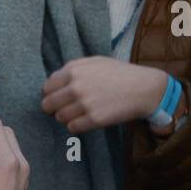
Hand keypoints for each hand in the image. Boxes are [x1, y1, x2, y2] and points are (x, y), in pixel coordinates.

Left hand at [41, 57, 166, 133]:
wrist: (143, 88)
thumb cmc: (119, 73)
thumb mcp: (95, 61)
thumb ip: (72, 68)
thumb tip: (52, 81)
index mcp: (73, 70)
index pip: (46, 87)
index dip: (51, 94)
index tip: (59, 97)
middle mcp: (76, 87)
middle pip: (48, 104)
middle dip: (55, 108)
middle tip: (66, 108)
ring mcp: (85, 104)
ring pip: (60, 118)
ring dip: (67, 118)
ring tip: (80, 113)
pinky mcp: (94, 119)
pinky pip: (73, 128)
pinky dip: (77, 126)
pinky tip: (87, 119)